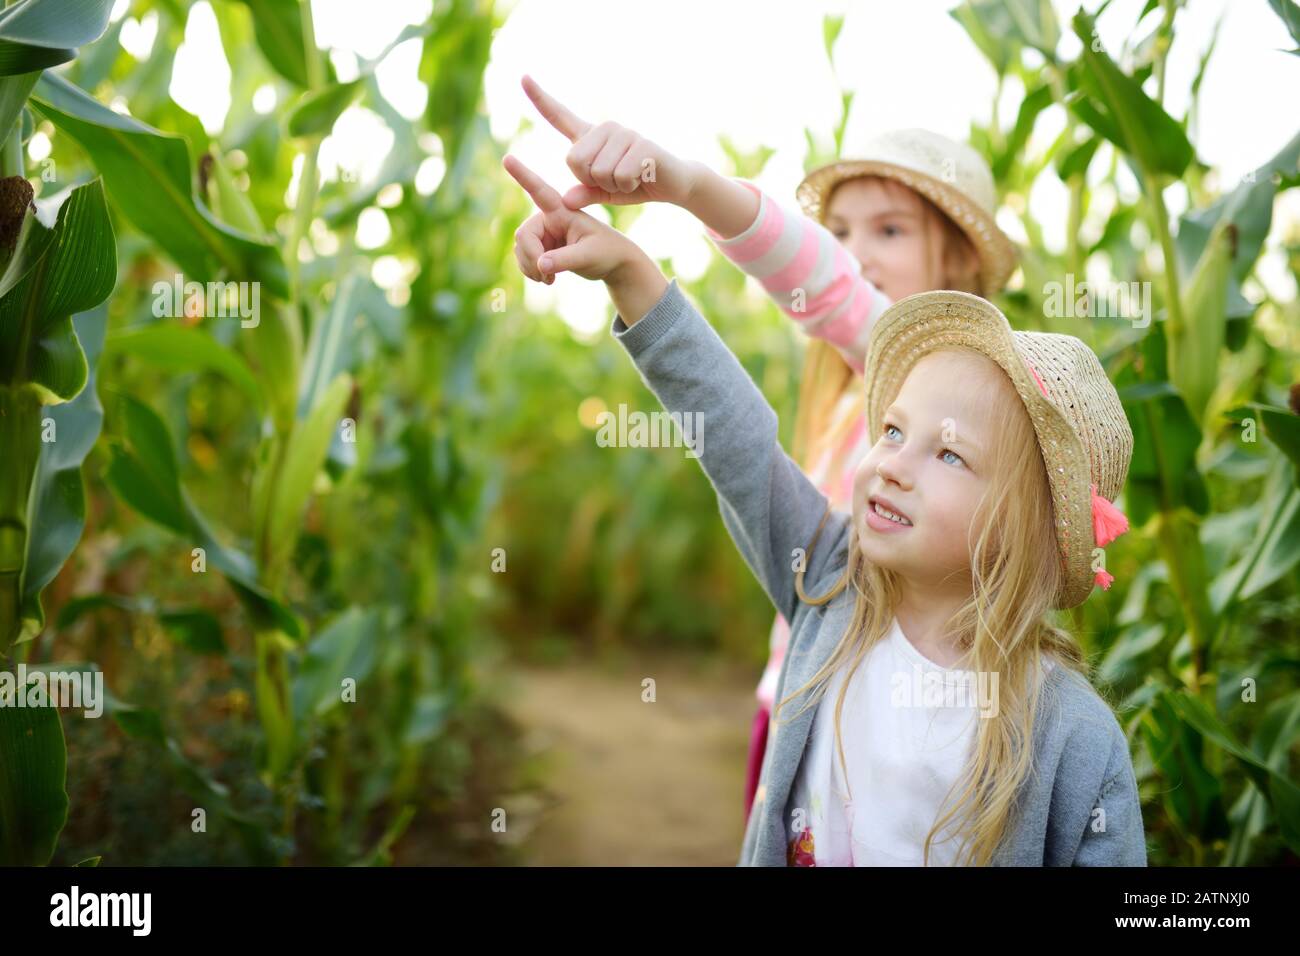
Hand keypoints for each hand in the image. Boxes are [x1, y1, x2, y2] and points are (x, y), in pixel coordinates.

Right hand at [503, 153, 641, 283]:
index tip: (507, 157)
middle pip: (523, 236)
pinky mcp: (542, 247)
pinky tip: (548, 279)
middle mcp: (549, 218)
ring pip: (520, 249)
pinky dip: (531, 271)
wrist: (613, 263)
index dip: (522, 175)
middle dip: (531, 258)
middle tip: (546, 278)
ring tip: (550, 280)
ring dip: (531, 268)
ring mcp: (544, 233)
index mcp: (563, 211)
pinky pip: (524, 259)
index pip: (539, 190)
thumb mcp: (589, 256)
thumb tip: (541, 265)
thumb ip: (565, 260)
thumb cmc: (607, 252)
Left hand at [521, 74, 697, 210]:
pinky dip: (628, 186)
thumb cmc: (636, 185)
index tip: (523, 77)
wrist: (674, 183)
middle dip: (591, 180)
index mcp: (591, 137)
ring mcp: (624, 133)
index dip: (540, 98)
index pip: (560, 116)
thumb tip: (565, 200)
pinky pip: (620, 176)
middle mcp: (605, 128)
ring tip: (630, 178)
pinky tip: (642, 177)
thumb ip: (584, 194)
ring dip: (613, 185)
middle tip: (614, 179)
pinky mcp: (641, 144)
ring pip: (598, 171)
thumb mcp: (605, 192)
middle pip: (574, 161)